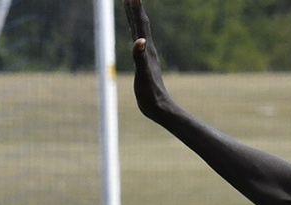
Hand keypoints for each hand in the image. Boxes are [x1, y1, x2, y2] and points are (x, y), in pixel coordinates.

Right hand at [123, 0, 174, 120]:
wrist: (160, 108)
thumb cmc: (151, 94)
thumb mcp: (143, 75)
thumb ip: (139, 57)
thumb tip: (139, 40)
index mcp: (147, 49)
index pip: (141, 25)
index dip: (136, 9)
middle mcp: (148, 50)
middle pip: (141, 24)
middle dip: (135, 8)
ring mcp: (146, 56)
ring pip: (140, 32)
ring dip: (135, 18)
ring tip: (130, 6)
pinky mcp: (144, 63)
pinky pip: (138, 43)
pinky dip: (135, 34)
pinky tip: (136, 35)